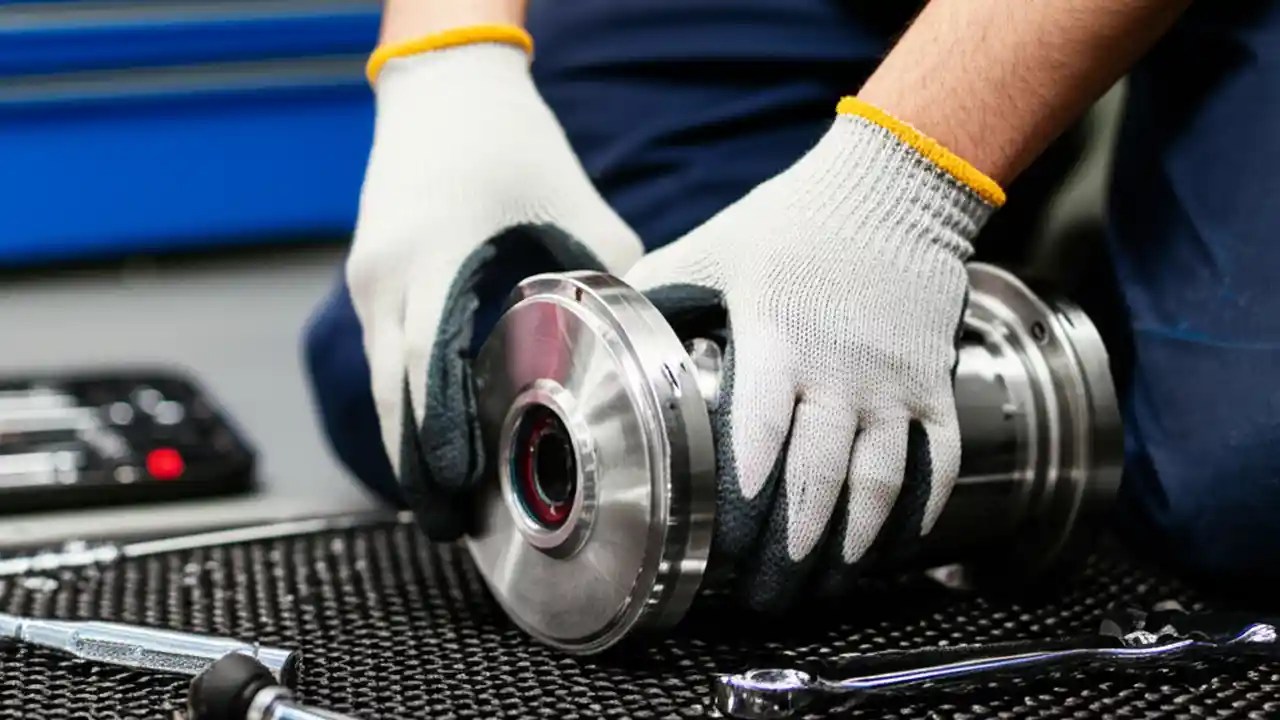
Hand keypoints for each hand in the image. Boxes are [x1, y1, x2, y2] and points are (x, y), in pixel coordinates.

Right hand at [347, 31, 641, 538]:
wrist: (443, 87)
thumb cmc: (513, 143)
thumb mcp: (577, 205)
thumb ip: (613, 276)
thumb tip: (653, 339)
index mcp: (438, 255)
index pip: (426, 362)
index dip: (438, 431)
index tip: (455, 485)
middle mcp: (389, 273)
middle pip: (389, 391)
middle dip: (415, 462)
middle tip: (450, 522)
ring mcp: (369, 275)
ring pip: (379, 379)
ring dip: (406, 437)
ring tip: (441, 495)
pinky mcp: (368, 275)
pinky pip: (382, 352)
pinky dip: (404, 398)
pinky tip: (432, 433)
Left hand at [624, 98, 1001, 610]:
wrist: (894, 184)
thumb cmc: (795, 218)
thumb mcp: (716, 244)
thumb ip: (661, 285)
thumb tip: (606, 317)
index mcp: (776, 339)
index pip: (758, 431)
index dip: (746, 492)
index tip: (729, 541)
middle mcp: (838, 371)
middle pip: (816, 476)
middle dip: (791, 544)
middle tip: (771, 591)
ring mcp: (892, 380)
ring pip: (879, 481)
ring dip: (854, 540)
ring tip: (831, 580)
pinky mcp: (933, 380)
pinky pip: (935, 455)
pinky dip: (920, 503)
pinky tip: (899, 538)